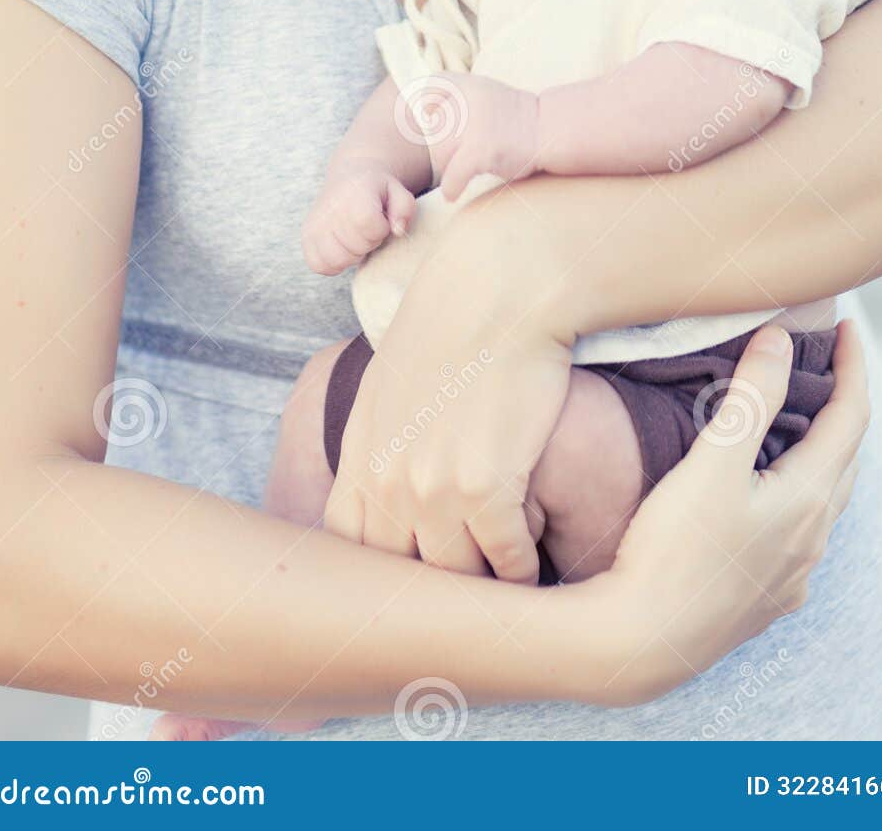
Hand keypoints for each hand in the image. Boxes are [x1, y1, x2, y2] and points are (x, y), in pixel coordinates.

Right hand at [301, 158, 417, 275]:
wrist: (349, 178)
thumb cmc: (377, 190)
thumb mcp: (398, 191)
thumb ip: (405, 209)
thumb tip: (397, 230)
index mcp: (355, 194)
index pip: (370, 227)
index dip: (381, 230)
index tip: (381, 220)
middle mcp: (330, 208)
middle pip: (356, 247)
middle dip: (369, 243)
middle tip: (368, 228)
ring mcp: (314, 223)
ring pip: (337, 260)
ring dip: (352, 255)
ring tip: (356, 237)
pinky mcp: (306, 237)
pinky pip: (319, 265)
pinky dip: (334, 263)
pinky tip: (343, 247)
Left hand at [322, 224, 569, 580]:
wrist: (499, 288)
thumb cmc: (453, 323)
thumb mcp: (391, 380)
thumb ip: (382, 440)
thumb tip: (389, 478)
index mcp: (361, 455)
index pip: (350, 549)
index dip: (381, 572)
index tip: (415, 573)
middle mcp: (387, 482)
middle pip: (402, 574)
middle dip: (433, 588)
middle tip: (464, 592)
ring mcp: (433, 490)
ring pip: (456, 577)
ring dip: (482, 584)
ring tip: (501, 586)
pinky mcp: (487, 488)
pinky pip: (507, 559)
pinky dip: (522, 567)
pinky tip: (531, 561)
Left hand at [431, 76, 541, 202]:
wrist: (551, 130)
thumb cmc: (520, 119)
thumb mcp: (491, 94)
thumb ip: (463, 99)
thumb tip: (429, 113)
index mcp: (471, 86)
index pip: (433, 84)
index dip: (428, 102)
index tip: (433, 116)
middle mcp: (469, 100)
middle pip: (434, 129)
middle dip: (444, 146)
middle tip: (461, 155)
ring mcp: (475, 126)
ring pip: (441, 153)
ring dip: (448, 167)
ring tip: (462, 172)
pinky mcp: (480, 150)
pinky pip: (453, 174)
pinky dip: (451, 187)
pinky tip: (453, 193)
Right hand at [596, 321, 868, 702]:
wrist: (640, 645)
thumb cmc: (674, 552)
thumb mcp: (712, 463)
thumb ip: (750, 398)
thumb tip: (781, 339)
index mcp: (809, 500)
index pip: (851, 418)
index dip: (853, 369)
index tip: (848, 328)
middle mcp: (811, 541)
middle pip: (845, 460)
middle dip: (841, 408)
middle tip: (826, 366)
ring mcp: (790, 577)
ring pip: (822, 502)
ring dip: (820, 455)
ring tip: (797, 424)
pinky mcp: (764, 602)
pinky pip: (797, 538)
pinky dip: (795, 499)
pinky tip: (769, 502)